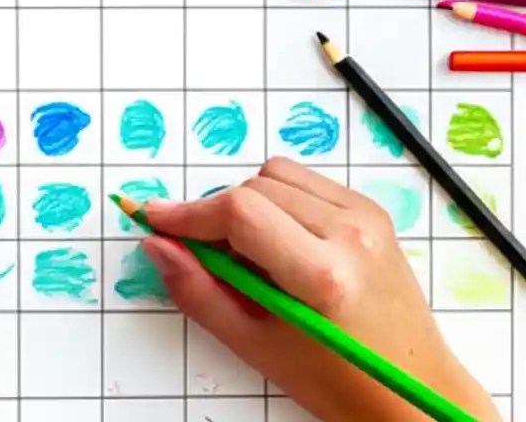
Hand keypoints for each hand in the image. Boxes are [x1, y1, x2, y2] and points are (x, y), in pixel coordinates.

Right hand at [140, 157, 498, 421]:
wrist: (412, 391)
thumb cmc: (336, 380)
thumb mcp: (255, 346)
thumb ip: (198, 292)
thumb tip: (157, 246)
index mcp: (322, 275)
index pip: (238, 212)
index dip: (187, 213)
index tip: (155, 219)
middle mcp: (350, 234)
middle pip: (252, 189)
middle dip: (215, 215)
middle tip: (204, 255)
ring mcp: (366, 218)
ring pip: (276, 176)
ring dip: (247, 204)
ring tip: (249, 252)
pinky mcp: (372, 212)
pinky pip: (304, 181)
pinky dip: (278, 201)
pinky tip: (280, 242)